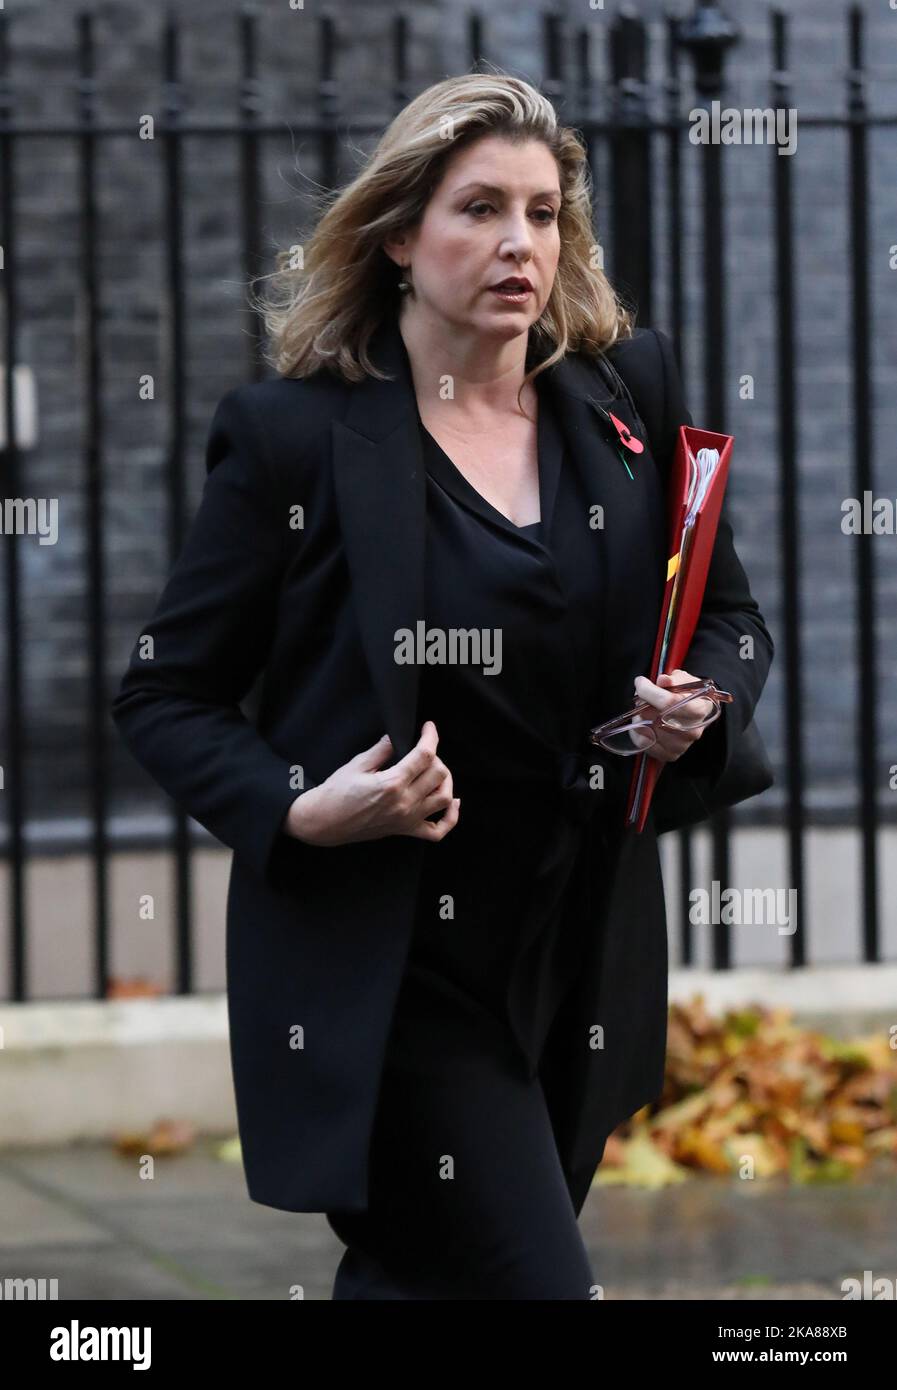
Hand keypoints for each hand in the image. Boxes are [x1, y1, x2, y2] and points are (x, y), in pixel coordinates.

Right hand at [282, 720, 458, 846]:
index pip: (424, 756)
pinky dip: (451, 817)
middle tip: (423, 751)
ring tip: (434, 771)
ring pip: (444, 799)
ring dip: (446, 781)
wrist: (323, 822)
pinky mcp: (405, 831)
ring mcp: (407, 819)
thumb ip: (381, 749)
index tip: (429, 727)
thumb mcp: (357, 765)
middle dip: (436, 757)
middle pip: (439, 775)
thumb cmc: (336, 792)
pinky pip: (438, 831)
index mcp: (392, 783)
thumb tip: (396, 735)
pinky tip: (452, 802)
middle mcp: (404, 803)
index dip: (431, 737)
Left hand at [631, 668, 715, 763]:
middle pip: (656, 717)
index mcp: (700, 709)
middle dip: (643, 702)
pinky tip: (643, 721)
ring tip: (644, 708)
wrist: (695, 712)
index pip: (670, 702)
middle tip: (642, 695)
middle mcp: (692, 730)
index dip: (649, 690)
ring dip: (639, 716)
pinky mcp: (669, 754)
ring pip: (647, 730)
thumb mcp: (685, 680)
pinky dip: (637, 730)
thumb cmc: (688, 695)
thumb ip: (674, 679)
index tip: (641, 683)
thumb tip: (663, 680)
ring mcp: (681, 745)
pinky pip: (643, 743)